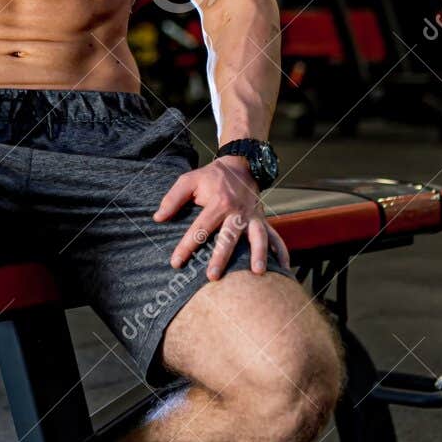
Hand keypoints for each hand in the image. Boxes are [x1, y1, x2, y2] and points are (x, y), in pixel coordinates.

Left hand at [153, 156, 289, 279]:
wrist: (241, 165)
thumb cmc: (211, 177)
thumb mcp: (188, 180)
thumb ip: (172, 198)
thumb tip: (158, 218)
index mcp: (218, 202)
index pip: (200, 228)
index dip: (186, 245)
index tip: (176, 262)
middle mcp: (237, 212)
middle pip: (229, 237)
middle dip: (221, 257)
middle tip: (212, 276)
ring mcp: (253, 217)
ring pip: (258, 237)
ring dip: (259, 254)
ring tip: (257, 273)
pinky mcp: (262, 221)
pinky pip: (275, 237)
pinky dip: (281, 252)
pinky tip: (283, 270)